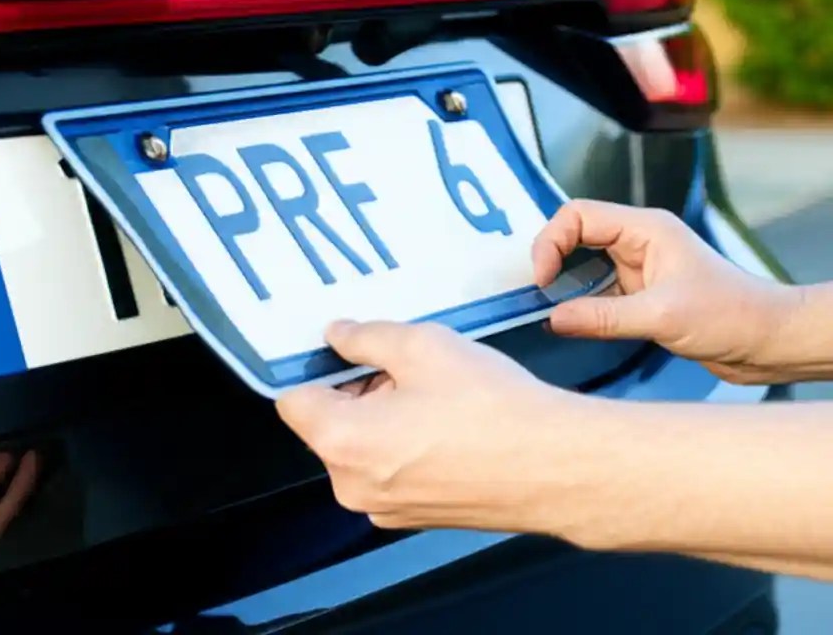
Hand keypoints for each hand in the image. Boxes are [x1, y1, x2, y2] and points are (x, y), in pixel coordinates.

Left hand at [276, 320, 579, 532]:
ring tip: (437, 398)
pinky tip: (449, 426)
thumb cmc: (494, 411)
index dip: (316, 369)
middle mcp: (351, 485)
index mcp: (341, 442)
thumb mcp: (422, 346)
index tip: (343, 351)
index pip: (292, 399)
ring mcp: (383, 508)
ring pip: (360, 447)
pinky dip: (406, 446)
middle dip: (357, 392)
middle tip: (408, 371)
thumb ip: (366, 337)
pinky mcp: (414, 517)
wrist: (559, 469)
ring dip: (384, 418)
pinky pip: (389, 470)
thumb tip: (338, 334)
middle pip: (326, 424)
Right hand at [532, 199, 801, 383]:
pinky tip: (572, 323)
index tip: (543, 280)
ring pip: (582, 264)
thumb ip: (602, 317)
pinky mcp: (640, 295)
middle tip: (538, 293)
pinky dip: (579, 304)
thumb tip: (552, 318)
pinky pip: (596, 291)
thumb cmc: (731, 315)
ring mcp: (638, 268)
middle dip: (551, 259)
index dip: (551, 242)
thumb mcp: (661, 317)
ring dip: (564, 284)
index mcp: (645, 229)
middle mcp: (638, 242)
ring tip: (548, 308)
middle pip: (575, 235)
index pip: (578, 215)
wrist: (769, 342)